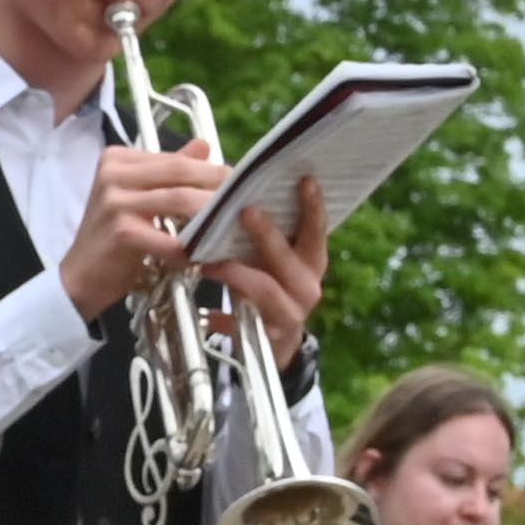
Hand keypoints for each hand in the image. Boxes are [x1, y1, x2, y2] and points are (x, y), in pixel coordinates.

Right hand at [55, 139, 228, 319]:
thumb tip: (204, 145)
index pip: (175, 159)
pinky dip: (191, 247)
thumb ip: (169, 171)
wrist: (80, 279)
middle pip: (180, 172)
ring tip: (234, 223)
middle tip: (247, 198)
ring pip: (179, 199)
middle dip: (218, 185)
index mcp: (118, 158)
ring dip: (211, 214)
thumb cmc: (113, 241)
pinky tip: (208, 255)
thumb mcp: (139, 197)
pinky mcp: (120, 230)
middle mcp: (113, 172)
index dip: (211, 169)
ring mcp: (113, 200)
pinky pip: (168, 237)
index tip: (239, 181)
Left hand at [200, 173, 334, 346]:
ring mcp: (290, 314)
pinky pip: (240, 323)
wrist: (277, 344)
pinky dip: (222, 318)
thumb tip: (243, 186)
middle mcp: (307, 286)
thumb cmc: (270, 285)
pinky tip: (208, 315)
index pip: (317, 229)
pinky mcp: (268, 338)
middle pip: (288, 257)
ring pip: (265, 289)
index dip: (313, 206)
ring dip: (235, 273)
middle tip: (246, 211)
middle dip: (268, 234)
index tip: (306, 180)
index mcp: (312, 260)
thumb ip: (266, 231)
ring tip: (208, 263)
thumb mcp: (274, 259)